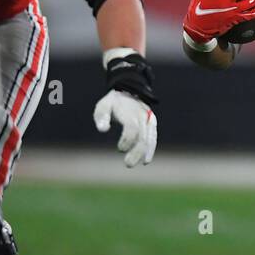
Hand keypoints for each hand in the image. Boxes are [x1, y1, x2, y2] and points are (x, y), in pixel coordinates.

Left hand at [93, 49, 157, 166]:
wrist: (129, 90)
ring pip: (149, 139)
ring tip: (140, 164)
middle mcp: (142, 116)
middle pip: (142, 137)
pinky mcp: (152, 123)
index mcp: (130, 113)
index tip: (119, 149)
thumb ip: (102, 117)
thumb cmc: (113, 102)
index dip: (127, 141)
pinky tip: (146, 160)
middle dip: (136, 152)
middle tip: (128, 164)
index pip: (132, 129)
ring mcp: (149, 119)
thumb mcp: (103, 106)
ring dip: (144, 152)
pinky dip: (151, 149)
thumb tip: (102, 129)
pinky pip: (153, 137)